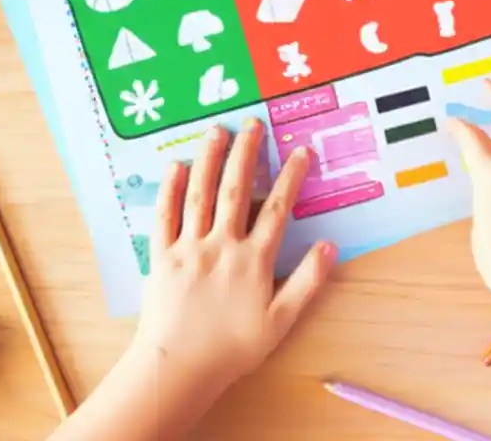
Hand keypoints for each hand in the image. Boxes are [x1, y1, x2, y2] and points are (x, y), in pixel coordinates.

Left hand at [128, 118, 336, 391]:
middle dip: (246, 154)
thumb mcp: (280, 320)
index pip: (277, 209)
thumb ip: (306, 282)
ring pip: (200, 194)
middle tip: (253, 123)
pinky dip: (170, 189)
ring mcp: (188, 248)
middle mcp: (221, 245)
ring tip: (216, 131)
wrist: (180, 368)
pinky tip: (176, 166)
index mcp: (253, 260)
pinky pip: (164, 216)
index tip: (300, 151)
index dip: (290, 177)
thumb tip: (330, 247)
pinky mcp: (160, 256)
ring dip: (209, 159)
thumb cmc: (232, 348)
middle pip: (236, 190)